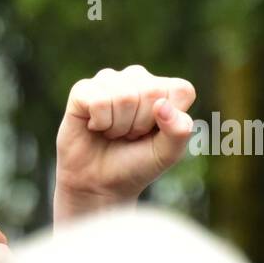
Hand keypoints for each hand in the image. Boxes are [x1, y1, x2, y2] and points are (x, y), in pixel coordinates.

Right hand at [53, 64, 195, 222]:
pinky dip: (99, 123)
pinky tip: (95, 127)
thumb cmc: (135, 165)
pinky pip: (98, 101)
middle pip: (151, 92)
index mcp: (165, 89)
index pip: (180, 91)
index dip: (169, 121)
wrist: (97, 184)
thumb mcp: (167, 154)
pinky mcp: (82, 90)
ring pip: (124, 96)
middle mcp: (138, 78)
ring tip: (112, 133)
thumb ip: (179, 130)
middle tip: (129, 136)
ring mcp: (109, 80)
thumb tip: (161, 105)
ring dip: (118, 126)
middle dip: (140, 125)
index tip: (154, 135)